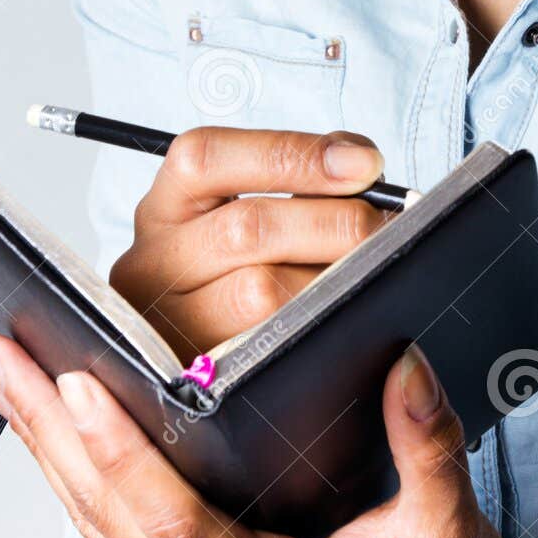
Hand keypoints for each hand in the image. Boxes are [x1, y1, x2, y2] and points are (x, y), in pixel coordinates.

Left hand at [0, 337, 525, 537]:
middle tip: (4, 358)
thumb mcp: (448, 525)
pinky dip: (77, 488)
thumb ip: (426, 439)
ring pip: (97, 535)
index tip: (76, 385)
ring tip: (10, 381)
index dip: (119, 452)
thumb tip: (403, 361)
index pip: (173, 523)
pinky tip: (53, 441)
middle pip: (107, 521)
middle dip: (47, 433)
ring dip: (48, 455)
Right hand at [112, 126, 390, 358]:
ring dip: (332, 278)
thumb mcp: (240, 205)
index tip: (363, 163)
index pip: (208, 158)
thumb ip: (297, 175)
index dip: (291, 155)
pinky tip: (350, 314)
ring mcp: (167, 328)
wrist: (191, 345)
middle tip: (387, 225)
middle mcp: (151, 265)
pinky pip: (270, 353)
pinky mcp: (195, 383)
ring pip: (260, 295)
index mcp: (162, 208)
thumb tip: (360, 165)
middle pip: (245, 230)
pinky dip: (319, 328)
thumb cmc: (234, 265)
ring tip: (375, 268)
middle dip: (332, 221)